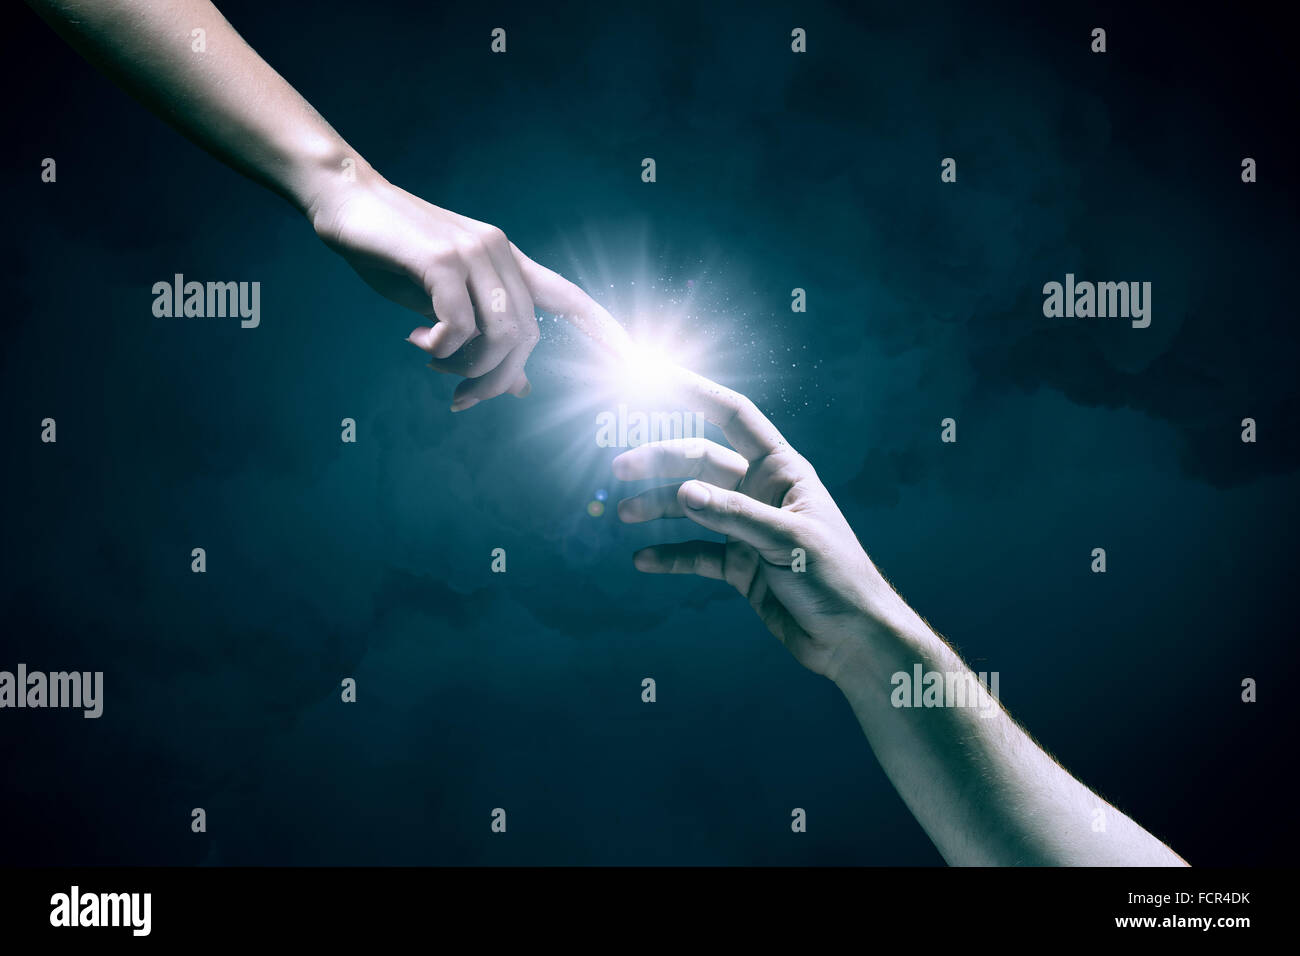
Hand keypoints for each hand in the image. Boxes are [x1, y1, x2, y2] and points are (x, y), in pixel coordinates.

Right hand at [310, 171, 617, 409]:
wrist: (347, 200)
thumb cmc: (394, 254)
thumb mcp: (444, 303)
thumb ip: (482, 338)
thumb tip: (520, 388)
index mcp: (509, 263)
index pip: (569, 298)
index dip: (603, 331)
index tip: (632, 361)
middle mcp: (500, 254)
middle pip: (526, 337)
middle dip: (496, 379)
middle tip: (461, 397)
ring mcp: (474, 253)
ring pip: (501, 335)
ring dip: (471, 369)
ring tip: (437, 367)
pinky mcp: (440, 259)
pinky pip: (459, 325)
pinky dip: (442, 348)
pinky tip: (419, 343)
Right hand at [613, 368, 894, 679]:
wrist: (852, 640)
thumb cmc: (836, 580)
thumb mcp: (788, 542)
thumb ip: (734, 516)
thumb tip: (683, 492)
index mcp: (782, 470)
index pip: (734, 417)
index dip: (696, 392)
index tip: (655, 374)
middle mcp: (761, 493)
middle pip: (700, 462)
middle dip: (660, 462)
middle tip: (620, 468)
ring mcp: (747, 529)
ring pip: (692, 506)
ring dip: (658, 507)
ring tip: (624, 513)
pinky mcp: (740, 566)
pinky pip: (696, 553)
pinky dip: (670, 555)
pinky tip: (643, 560)